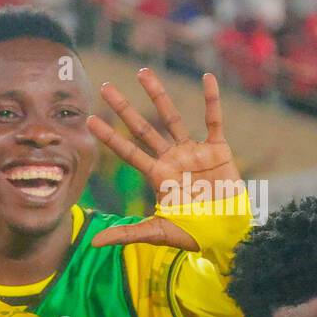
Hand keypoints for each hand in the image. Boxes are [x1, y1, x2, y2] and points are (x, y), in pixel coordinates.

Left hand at [88, 70, 240, 251]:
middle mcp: (170, 158)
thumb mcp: (155, 233)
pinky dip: (212, 99)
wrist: (226, 233)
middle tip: (105, 87)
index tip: (89, 120)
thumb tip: (94, 243)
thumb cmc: (191, 233)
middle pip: (142, 128)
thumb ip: (126, 233)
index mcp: (155, 175)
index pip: (126, 151)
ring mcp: (193, 151)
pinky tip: (207, 78)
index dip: (109, 136)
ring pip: (172, 117)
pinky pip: (214, 120)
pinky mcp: (217, 149)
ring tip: (142, 73)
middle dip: (123, 108)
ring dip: (157, 95)